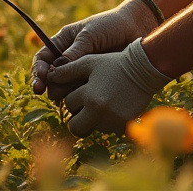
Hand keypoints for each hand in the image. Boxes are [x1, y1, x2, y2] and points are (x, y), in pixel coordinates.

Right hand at [31, 0, 160, 98]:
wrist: (137, 29)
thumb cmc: (112, 25)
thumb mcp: (91, 35)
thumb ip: (74, 52)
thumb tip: (56, 72)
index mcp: (63, 42)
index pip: (43, 59)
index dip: (38, 72)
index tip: (40, 84)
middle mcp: (69, 58)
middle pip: (53, 78)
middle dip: (53, 88)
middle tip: (58, 97)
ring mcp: (82, 71)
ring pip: (67, 88)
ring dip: (68, 94)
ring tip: (75, 96)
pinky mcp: (95, 81)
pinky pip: (83, 92)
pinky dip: (82, 97)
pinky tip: (86, 100)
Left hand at [50, 38, 171, 136]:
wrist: (144, 70)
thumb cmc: (114, 63)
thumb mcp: (89, 62)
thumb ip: (67, 70)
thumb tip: (48, 77)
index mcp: (89, 96)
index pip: (69, 103)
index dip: (75, 95)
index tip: (86, 87)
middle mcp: (99, 112)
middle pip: (75, 127)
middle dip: (77, 117)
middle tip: (87, 105)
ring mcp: (112, 122)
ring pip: (91, 129)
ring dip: (92, 119)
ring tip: (104, 100)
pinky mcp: (123, 126)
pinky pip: (106, 130)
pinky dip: (107, 121)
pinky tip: (114, 105)